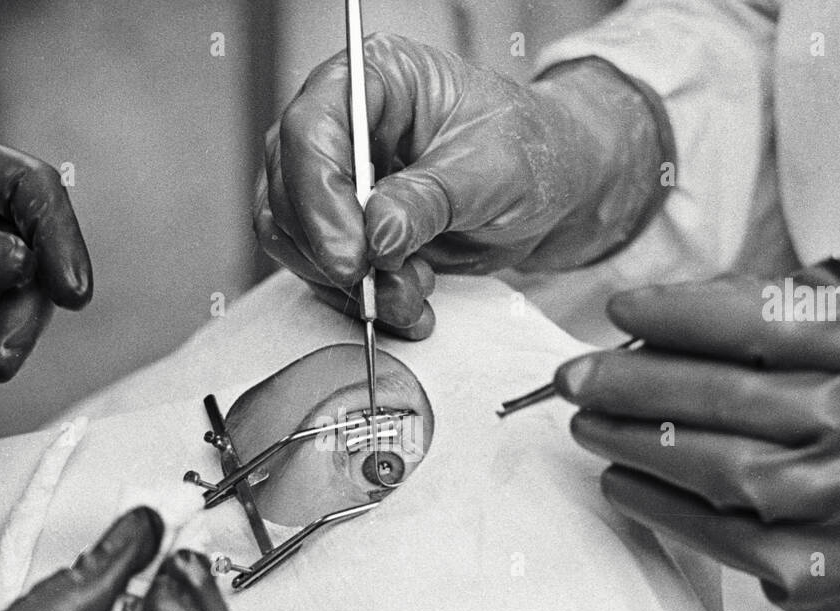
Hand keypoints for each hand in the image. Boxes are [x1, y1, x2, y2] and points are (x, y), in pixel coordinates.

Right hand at [255, 34, 668, 337]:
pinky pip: (320, 272)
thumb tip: (378, 230)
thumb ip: (433, 199)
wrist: (553, 194)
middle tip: (375, 284)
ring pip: (294, 237)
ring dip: (348, 283)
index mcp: (379, 78)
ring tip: (414, 291)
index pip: (312, 126)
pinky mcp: (345, 230)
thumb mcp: (496, 171)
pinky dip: (360, 301)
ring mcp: (338, 181)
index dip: (319, 194)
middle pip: (287, 186)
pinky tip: (410, 303)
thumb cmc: (533, 153)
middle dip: (329, 248)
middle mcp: (345, 125)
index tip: (352, 254)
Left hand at [555, 267, 839, 610]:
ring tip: (583, 424)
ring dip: (633, 441)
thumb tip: (681, 307)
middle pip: (729, 393)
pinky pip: (715, 532)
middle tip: (571, 376)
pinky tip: (618, 481)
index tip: (621, 311)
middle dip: (632, 380)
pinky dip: (656, 503)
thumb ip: (804, 321)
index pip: (769, 321)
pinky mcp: (822, 570)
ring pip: (712, 465)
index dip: (682, 313)